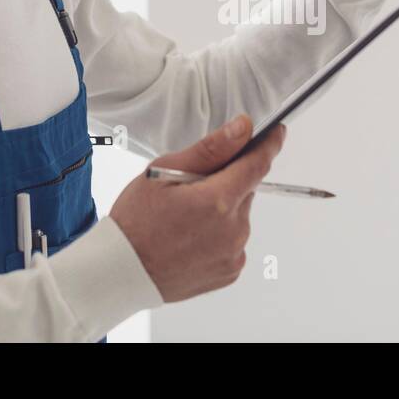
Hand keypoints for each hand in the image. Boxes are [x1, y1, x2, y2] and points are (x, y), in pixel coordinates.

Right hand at [109, 115, 286, 301]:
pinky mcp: (230, 270)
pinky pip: (233, 241)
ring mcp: (234, 253)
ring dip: (222, 210)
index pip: (258, 164)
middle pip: (244, 190)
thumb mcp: (164, 171)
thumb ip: (211, 149)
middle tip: (191, 189)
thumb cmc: (136, 220)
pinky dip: (219, 234)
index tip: (276, 133)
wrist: (122, 270)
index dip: (268, 144)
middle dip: (226, 182)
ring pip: (238, 216)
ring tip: (185, 219)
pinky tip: (191, 237)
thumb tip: (243, 128)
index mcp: (218, 201)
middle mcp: (233, 229)